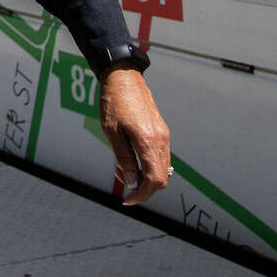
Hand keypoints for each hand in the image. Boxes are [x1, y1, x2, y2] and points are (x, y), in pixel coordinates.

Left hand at [98, 65, 171, 205]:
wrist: (123, 77)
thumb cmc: (114, 101)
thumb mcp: (112, 132)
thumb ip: (123, 158)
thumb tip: (131, 182)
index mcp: (148, 141)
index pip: (154, 180)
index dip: (142, 195)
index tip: (128, 199)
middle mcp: (161, 140)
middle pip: (162, 178)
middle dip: (143, 188)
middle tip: (123, 184)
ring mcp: (164, 135)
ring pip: (163, 169)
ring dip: (145, 176)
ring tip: (123, 170)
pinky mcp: (162, 131)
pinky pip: (161, 157)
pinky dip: (148, 165)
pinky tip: (132, 159)